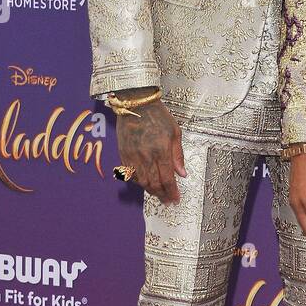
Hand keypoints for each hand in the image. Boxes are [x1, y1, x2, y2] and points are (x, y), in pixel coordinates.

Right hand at [115, 90, 185, 204]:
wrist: (136, 104)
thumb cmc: (158, 115)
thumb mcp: (175, 133)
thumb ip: (178, 155)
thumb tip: (182, 174)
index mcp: (161, 151)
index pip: (167, 179)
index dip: (172, 192)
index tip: (175, 199)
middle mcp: (145, 156)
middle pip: (154, 184)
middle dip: (162, 195)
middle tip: (168, 201)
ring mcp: (132, 156)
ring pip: (141, 182)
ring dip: (151, 191)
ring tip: (158, 194)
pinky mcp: (123, 154)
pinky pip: (130, 174)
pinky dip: (139, 182)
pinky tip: (146, 183)